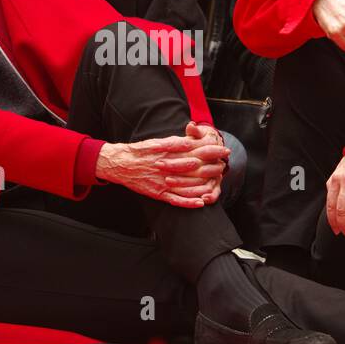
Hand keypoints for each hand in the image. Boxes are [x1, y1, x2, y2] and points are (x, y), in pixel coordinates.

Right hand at [96, 133, 229, 206]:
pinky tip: (201, 203)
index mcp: (167, 152)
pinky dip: (189, 202)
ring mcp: (162, 182)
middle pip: (195, 167)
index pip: (195, 150)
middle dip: (212, 167)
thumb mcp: (157, 141)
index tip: (223, 149)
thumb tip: (192, 140)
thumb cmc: (140, 152)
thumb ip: (175, 142)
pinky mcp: (157, 193)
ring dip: (204, 185)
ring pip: (188, 185)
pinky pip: (175, 200)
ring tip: (217, 182)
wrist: (120, 164)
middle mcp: (166, 166)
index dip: (211, 150)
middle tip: (224, 166)